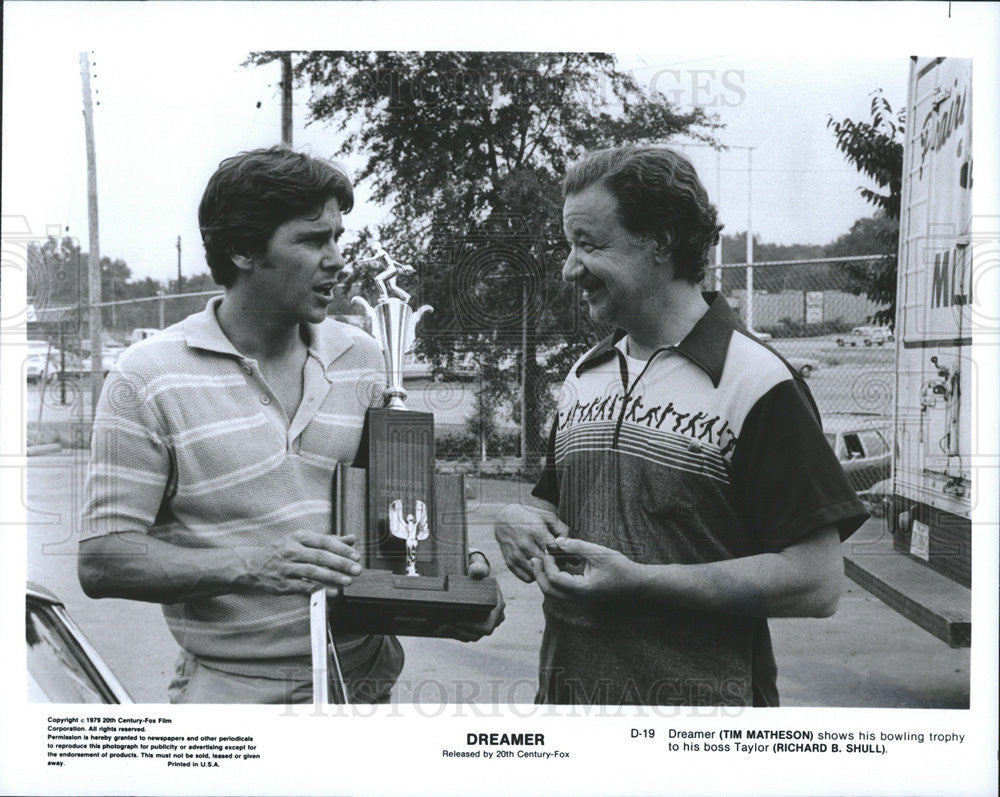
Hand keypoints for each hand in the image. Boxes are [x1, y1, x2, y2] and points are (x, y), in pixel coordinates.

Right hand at [239, 530, 361, 595]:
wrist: (251, 565)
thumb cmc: (282, 551)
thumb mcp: (302, 541)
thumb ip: (328, 540)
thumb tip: (352, 538)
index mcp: (298, 537)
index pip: (324, 541)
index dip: (342, 549)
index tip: (356, 555)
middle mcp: (292, 550)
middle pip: (320, 556)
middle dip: (341, 563)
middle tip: (357, 569)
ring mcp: (286, 567)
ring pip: (312, 571)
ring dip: (332, 577)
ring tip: (347, 581)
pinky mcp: (282, 584)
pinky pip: (302, 586)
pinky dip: (318, 589)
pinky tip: (331, 592)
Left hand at [437, 552, 505, 641]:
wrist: (473, 571)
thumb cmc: (476, 567)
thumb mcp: (477, 565)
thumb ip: (478, 567)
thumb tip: (476, 571)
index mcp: (498, 605)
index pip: (487, 626)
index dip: (471, 627)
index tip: (454, 621)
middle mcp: (495, 616)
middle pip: (477, 633)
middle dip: (458, 631)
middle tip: (441, 625)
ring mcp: (486, 622)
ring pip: (471, 636)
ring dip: (454, 633)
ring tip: (438, 626)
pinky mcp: (477, 625)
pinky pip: (467, 634)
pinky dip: (454, 632)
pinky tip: (440, 627)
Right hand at [494, 502, 568, 582]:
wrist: (503, 518)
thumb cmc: (529, 517)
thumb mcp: (547, 516)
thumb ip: (562, 529)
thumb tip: (570, 545)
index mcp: (535, 531)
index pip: (555, 550)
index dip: (564, 555)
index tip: (568, 555)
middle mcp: (524, 544)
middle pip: (547, 563)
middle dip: (556, 564)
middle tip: (560, 562)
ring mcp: (516, 555)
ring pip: (537, 573)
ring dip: (545, 571)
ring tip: (548, 565)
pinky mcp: (510, 563)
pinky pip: (527, 577)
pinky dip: (534, 575)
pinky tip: (537, 567)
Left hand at [530, 537, 642, 602]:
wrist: (638, 585)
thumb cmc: (621, 568)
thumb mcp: (599, 553)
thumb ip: (577, 547)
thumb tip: (557, 541)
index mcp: (581, 590)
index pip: (554, 579)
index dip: (548, 563)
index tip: (549, 548)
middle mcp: (578, 598)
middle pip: (549, 591)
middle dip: (539, 574)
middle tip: (535, 558)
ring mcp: (580, 599)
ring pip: (554, 593)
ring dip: (546, 577)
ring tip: (544, 560)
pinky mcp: (583, 596)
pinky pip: (563, 591)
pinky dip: (555, 579)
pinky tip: (559, 564)